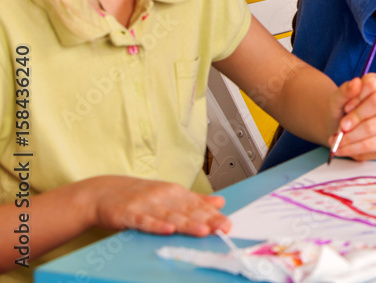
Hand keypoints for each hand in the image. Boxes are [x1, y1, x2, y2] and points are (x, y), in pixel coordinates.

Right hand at [86, 176, 228, 236]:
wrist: (102, 192)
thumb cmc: (138, 196)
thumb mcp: (168, 195)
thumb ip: (194, 200)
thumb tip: (219, 202)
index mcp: (174, 192)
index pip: (198, 205)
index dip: (213, 215)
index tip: (227, 224)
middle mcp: (163, 196)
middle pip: (188, 210)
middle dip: (207, 220)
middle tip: (222, 228)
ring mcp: (146, 204)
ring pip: (170, 216)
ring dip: (188, 223)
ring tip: (203, 230)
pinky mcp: (129, 214)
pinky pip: (144, 221)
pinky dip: (156, 225)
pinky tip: (168, 230)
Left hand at [330, 74, 375, 161]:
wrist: (342, 129)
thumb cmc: (344, 111)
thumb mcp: (338, 99)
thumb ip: (345, 91)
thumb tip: (356, 82)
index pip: (372, 84)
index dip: (357, 97)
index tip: (346, 107)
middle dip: (355, 117)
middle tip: (341, 126)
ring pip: (373, 127)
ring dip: (350, 136)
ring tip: (337, 140)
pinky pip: (372, 144)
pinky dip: (353, 148)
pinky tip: (343, 148)